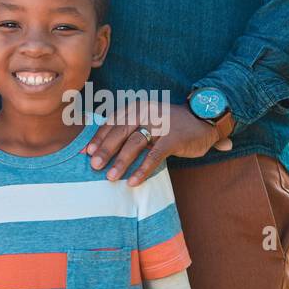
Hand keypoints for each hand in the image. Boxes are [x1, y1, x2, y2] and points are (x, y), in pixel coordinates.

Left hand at [84, 103, 233, 186]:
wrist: (202, 119)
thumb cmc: (169, 123)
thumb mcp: (147, 119)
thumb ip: (128, 129)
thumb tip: (102, 147)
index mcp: (136, 108)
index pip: (112, 122)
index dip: (98, 137)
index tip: (86, 152)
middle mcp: (145, 113)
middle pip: (120, 132)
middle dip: (105, 150)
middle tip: (94, 166)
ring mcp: (160, 125)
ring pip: (135, 144)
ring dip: (121, 162)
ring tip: (110, 177)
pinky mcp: (174, 139)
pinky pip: (154, 156)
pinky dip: (142, 169)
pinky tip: (133, 181)